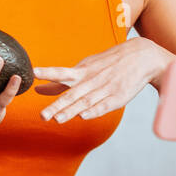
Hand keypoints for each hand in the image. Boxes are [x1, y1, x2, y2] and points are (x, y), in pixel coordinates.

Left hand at [32, 37, 174, 122]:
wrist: (142, 56)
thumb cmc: (107, 64)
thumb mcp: (84, 68)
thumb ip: (60, 81)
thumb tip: (37, 90)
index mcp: (82, 71)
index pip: (62, 73)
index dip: (48, 73)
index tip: (34, 74)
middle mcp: (92, 79)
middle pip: (72, 93)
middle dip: (56, 104)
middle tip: (42, 115)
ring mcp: (105, 88)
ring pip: (86, 101)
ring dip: (72, 110)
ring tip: (57, 119)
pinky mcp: (118, 97)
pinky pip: (104, 105)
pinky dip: (94, 111)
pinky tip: (84, 116)